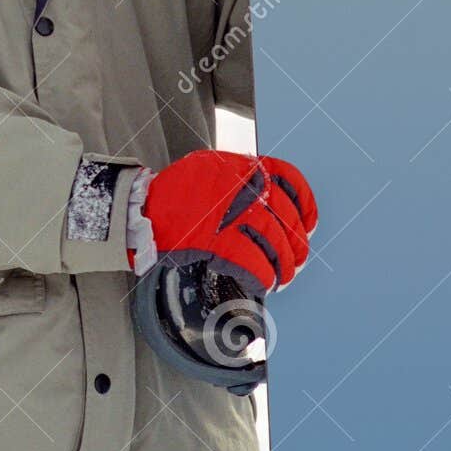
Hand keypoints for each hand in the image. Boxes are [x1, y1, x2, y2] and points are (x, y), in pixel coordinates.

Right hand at [133, 148, 317, 296]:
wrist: (142, 208)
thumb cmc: (178, 192)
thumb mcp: (213, 169)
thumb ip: (243, 181)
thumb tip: (272, 206)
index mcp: (243, 168)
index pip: (290, 181)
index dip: (305, 206)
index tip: (308, 224)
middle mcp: (243, 188)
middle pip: (288, 220)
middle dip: (296, 246)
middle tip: (294, 262)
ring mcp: (231, 215)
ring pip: (275, 245)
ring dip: (282, 267)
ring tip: (279, 278)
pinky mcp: (218, 242)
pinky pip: (253, 264)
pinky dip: (262, 277)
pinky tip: (261, 283)